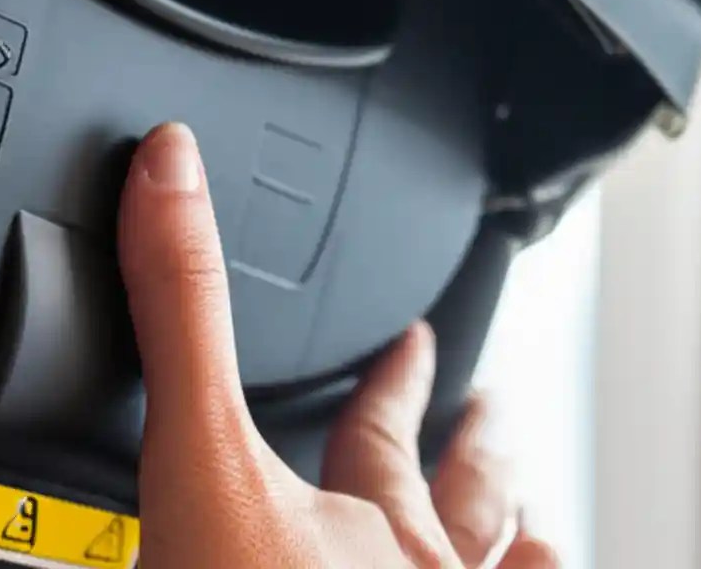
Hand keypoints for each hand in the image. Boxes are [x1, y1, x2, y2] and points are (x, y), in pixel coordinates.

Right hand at [118, 123, 560, 567]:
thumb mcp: (200, 457)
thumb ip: (182, 315)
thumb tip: (168, 171)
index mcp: (365, 514)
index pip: (388, 425)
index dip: (399, 377)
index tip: (417, 341)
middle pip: (462, 493)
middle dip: (471, 445)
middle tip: (490, 407)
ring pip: (494, 567)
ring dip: (507, 531)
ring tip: (532, 511)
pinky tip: (518, 567)